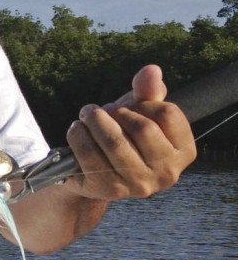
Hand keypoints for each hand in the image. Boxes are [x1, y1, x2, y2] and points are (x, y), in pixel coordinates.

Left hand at [67, 64, 195, 199]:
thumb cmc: (123, 137)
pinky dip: (78, 134)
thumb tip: (151, 70)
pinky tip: (76, 130)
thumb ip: (147, 92)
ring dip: (94, 120)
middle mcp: (166, 173)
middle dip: (116, 112)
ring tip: (87, 115)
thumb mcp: (138, 112)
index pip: (167, 114)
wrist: (93, 173)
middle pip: (142, 128)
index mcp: (183, 152)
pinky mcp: (107, 189)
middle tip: (101, 111)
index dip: (143, 103)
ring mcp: (137, 185)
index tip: (130, 107)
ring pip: (114, 140)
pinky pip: (89, 153)